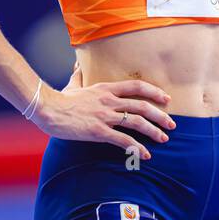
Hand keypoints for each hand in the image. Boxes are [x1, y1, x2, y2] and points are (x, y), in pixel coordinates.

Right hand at [30, 62, 175, 159]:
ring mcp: (104, 115)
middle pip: (141, 105)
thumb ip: (78, 75)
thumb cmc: (59, 99)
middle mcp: (109, 100)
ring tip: (163, 139)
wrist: (47, 109)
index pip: (136, 86)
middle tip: (171, 124)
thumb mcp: (72, 84)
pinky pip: (123, 140)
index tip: (166, 99)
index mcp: (105, 88)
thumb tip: (78, 64)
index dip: (154, 92)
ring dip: (153, 131)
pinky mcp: (98, 131)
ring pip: (136, 122)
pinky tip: (144, 155)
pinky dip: (136, 148)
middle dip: (160, 115)